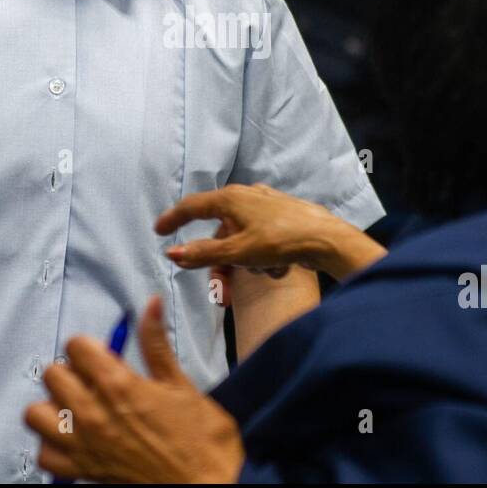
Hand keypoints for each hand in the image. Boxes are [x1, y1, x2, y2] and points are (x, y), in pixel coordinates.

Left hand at [24, 296, 243, 482]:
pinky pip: (45, 455)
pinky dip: (54, 446)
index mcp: (118, 384)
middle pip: (53, 374)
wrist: (208, 484)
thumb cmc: (200, 437)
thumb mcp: (180, 383)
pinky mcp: (83, 471)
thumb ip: (156, 343)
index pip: (76, 347)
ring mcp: (84, 445)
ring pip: (36, 414)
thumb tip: (150, 304)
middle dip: (71, 371)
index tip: (104, 356)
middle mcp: (93, 413)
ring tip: (77, 407)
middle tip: (94, 380)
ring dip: (53, 407)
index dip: (90, 347)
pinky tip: (75, 438)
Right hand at [157, 183, 385, 281]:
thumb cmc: (281, 241)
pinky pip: (261, 241)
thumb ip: (203, 254)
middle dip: (222, 264)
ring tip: (267, 273)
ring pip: (242, 241)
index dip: (173, 219)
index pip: (192, 206)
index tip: (159, 231)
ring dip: (248, 263)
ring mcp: (266, 206)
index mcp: (231, 198)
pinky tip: (281, 267)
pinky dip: (265, 257)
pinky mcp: (282, 218)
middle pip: (220, 234)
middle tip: (224, 291)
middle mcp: (246, 196)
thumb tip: (172, 254)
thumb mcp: (238, 252)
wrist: (327, 240)